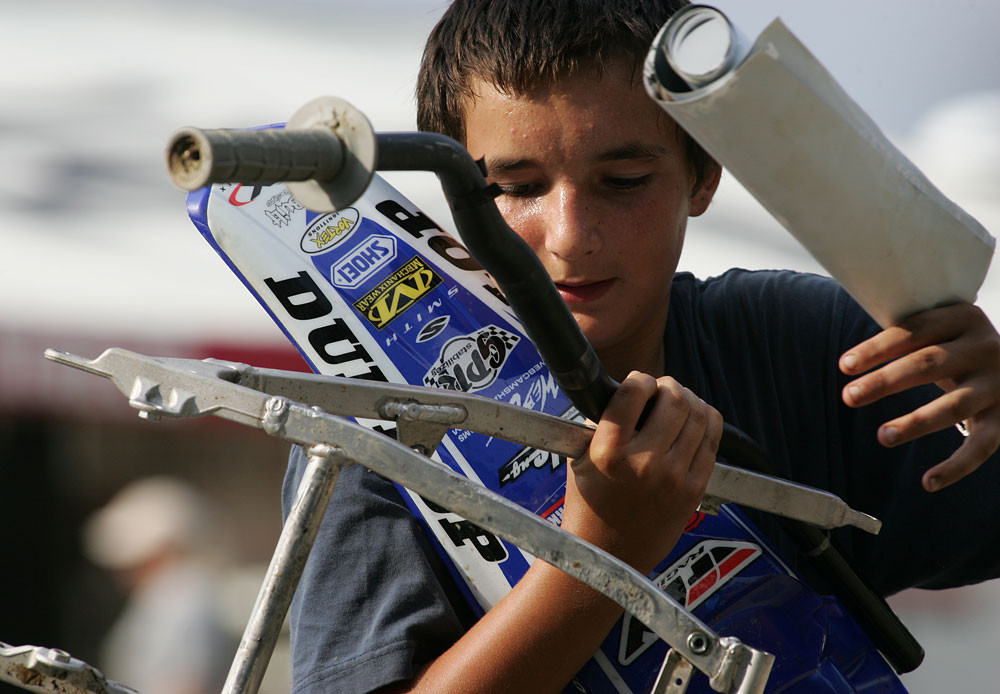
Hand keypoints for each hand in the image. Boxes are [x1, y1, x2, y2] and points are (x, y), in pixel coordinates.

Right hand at [561, 372, 721, 573]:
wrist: (609, 558)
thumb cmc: (590, 507)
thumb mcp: (580, 459)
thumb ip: (601, 423)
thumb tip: (630, 392)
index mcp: (608, 452)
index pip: (633, 392)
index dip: (638, 378)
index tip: (637, 382)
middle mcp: (644, 462)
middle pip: (674, 399)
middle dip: (668, 386)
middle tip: (661, 390)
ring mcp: (673, 477)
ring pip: (699, 415)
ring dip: (689, 400)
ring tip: (678, 403)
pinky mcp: (693, 489)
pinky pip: (712, 440)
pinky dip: (707, 421)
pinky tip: (695, 420)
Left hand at [840, 302, 999, 491]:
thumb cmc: (955, 346)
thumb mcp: (938, 331)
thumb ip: (904, 338)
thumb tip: (848, 363)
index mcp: (963, 317)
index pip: (913, 331)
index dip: (877, 348)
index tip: (844, 366)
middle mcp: (985, 347)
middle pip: (929, 364)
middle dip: (886, 381)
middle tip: (848, 397)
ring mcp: (999, 383)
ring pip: (955, 406)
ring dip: (917, 422)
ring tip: (883, 436)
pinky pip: (982, 446)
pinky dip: (957, 467)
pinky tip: (928, 483)